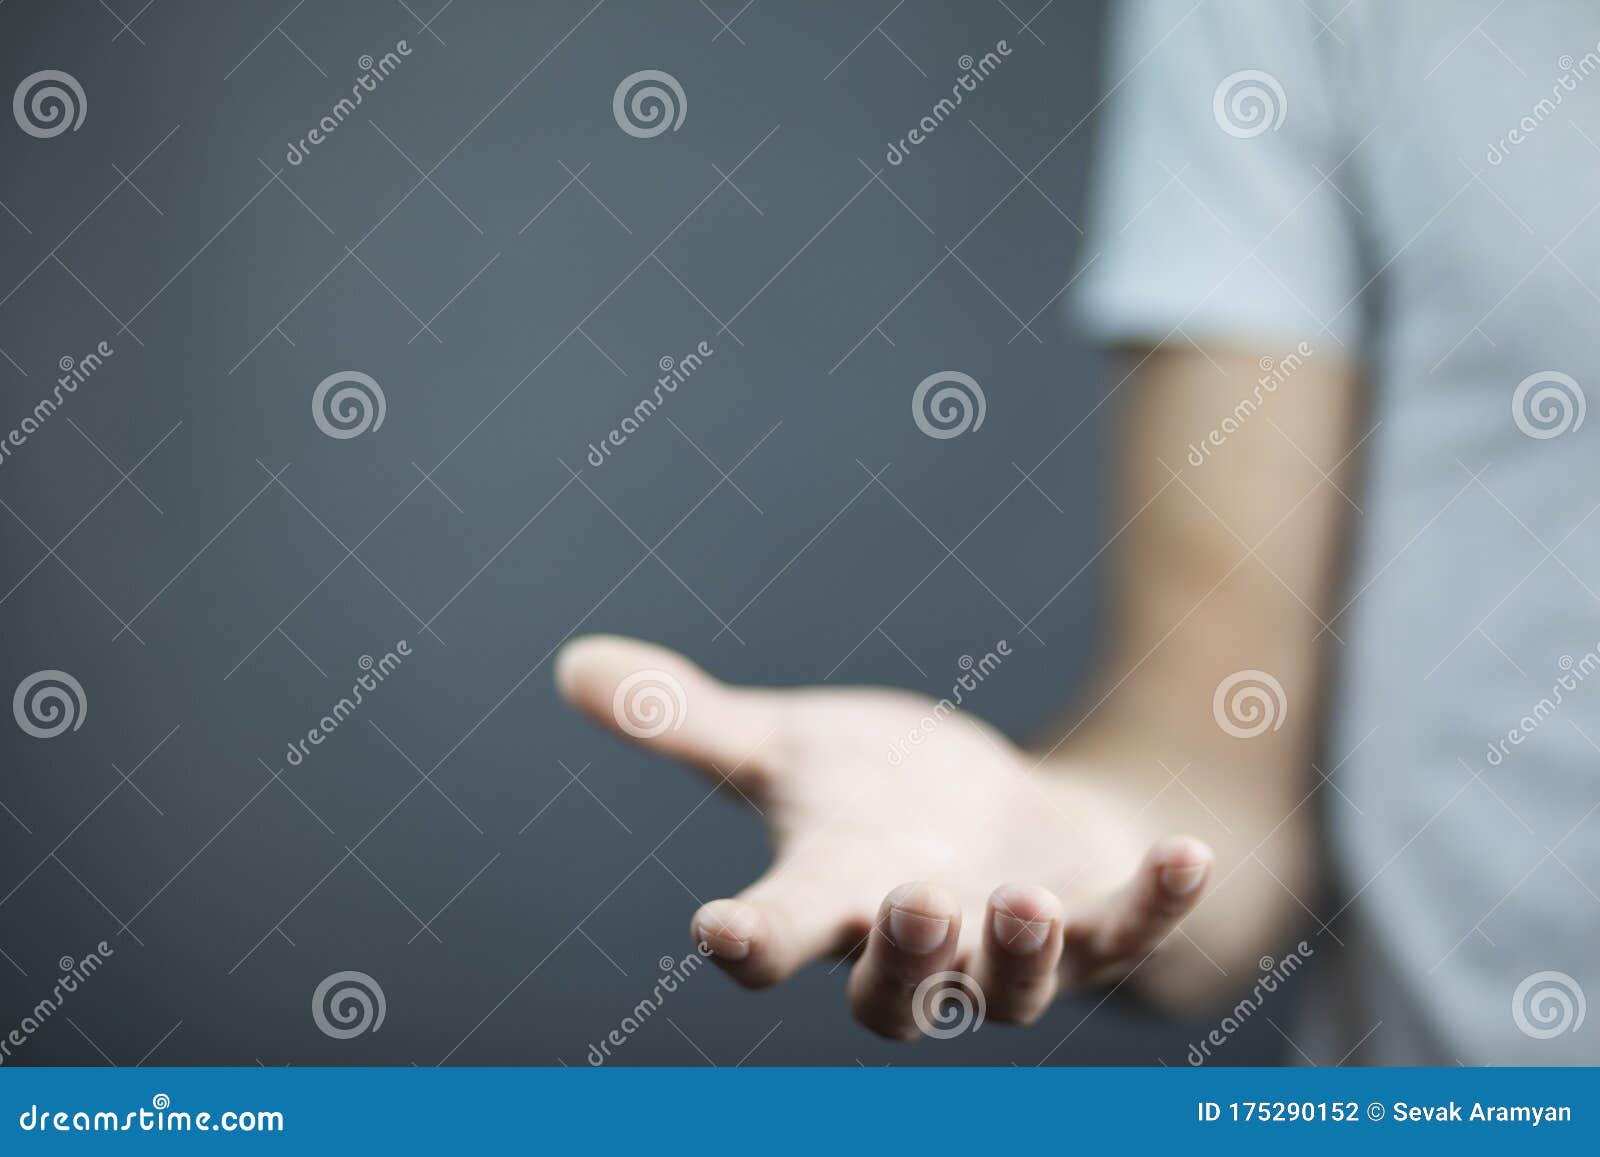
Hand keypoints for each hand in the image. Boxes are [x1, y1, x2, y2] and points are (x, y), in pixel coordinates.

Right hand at [555, 635, 1213, 1039]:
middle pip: (898, 998)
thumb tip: (572, 662)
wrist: (997, 814)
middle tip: (914, 902)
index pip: (779, 935)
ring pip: (1012, 990)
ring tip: (1016, 898)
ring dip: (1017, 954)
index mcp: (832, 895)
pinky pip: (1128, 935)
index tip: (719, 932)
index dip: (752, 939)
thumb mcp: (786, 745)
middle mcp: (918, 942)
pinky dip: (1155, 903)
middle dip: (905, 961)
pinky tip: (1184, 854)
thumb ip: (687, 722)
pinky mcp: (1093, 926)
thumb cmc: (878, 793)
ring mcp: (1010, 947)